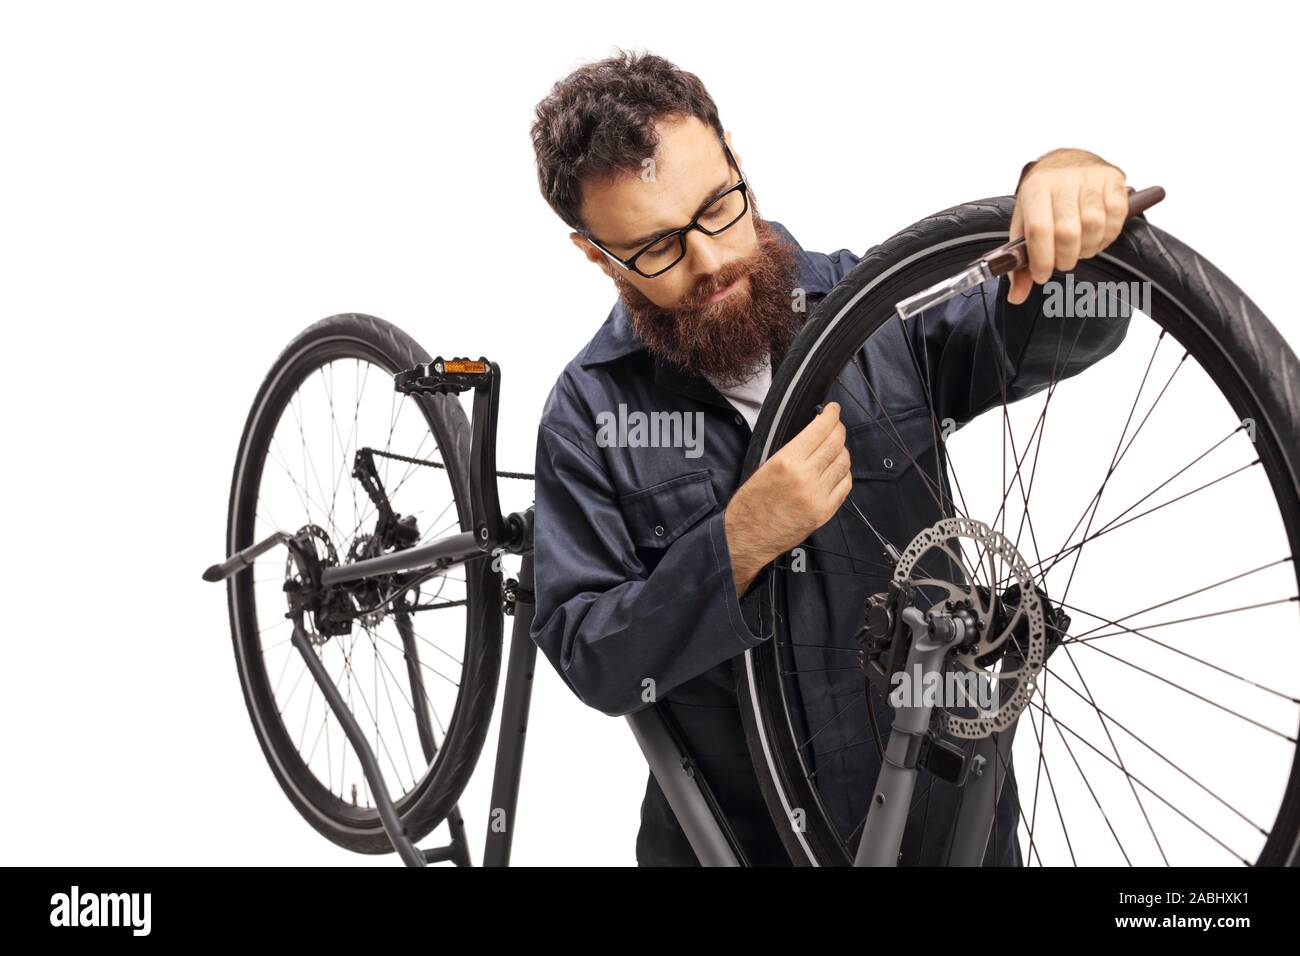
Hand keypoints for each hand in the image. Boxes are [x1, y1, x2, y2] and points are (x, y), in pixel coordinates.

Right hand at [724, 402, 851, 595]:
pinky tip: (837, 470)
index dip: (831, 416)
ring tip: (836, 448)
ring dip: (842, 451)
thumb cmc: (750, 503)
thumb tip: (812, 434)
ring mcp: (818, 496)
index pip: (820, 430)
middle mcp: (805, 477)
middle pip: (836, 444)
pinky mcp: (824, 512)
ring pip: (844, 463)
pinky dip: (844, 474)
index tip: (833, 410)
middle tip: (837, 425)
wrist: (746, 536)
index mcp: (786, 462)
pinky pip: (845, 486)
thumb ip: (791, 450)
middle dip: (839, 429)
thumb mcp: (764, 466)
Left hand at [1007, 148, 1128, 304]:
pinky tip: (1097, 236)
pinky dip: (1108, 235)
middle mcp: (1063, 180)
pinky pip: (1116, 217)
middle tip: (1062, 262)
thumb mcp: (1023, 224)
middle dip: (1065, 258)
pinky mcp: (1113, 180)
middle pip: (1068, 233)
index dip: (1042, 260)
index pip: (1039, 231)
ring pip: (1095, 226)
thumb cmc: (1043, 197)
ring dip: (1088, 249)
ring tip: (1079, 249)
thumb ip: (1019, 262)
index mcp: (1035, 189)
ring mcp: (1091, 178)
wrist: (1065, 162)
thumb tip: (1017, 296)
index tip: (1042, 275)